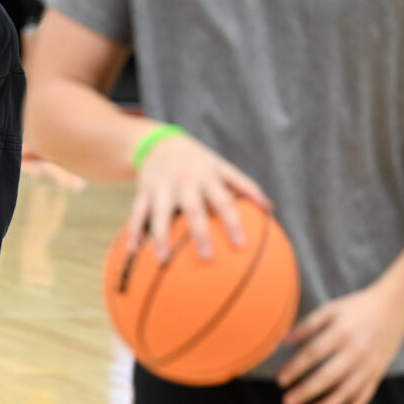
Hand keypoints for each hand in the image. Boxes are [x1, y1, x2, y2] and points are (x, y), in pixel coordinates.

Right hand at [127, 130, 269, 261]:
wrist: (158, 142)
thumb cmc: (197, 161)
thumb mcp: (221, 166)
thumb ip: (244, 186)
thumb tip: (269, 209)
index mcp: (207, 177)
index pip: (224, 202)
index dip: (233, 223)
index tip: (241, 245)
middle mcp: (185, 182)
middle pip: (193, 210)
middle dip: (199, 233)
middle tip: (206, 258)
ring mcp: (161, 187)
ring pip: (159, 214)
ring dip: (160, 237)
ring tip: (163, 260)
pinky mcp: (143, 191)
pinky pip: (137, 213)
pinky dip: (134, 232)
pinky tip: (133, 251)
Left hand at [277, 283, 403, 403]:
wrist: (395, 308)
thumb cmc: (356, 309)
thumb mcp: (331, 310)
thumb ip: (308, 325)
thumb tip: (284, 340)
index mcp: (341, 332)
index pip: (314, 353)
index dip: (296, 368)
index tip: (280, 381)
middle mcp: (356, 351)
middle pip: (329, 376)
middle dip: (307, 392)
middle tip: (287, 403)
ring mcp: (369, 365)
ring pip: (347, 391)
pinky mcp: (378, 374)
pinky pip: (365, 396)